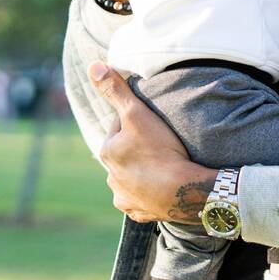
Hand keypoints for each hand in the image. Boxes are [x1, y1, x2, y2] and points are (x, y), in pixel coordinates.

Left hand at [89, 60, 218, 223]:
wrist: (184, 190)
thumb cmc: (161, 150)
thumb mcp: (137, 113)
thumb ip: (115, 89)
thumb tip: (93, 66)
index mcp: (108, 153)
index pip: (120, 128)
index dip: (138, 122)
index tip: (155, 123)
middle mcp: (111, 179)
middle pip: (125, 154)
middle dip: (138, 148)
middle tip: (162, 144)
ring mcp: (125, 198)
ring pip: (132, 178)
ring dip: (143, 171)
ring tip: (164, 165)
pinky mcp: (140, 213)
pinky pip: (142, 199)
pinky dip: (149, 193)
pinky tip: (161, 187)